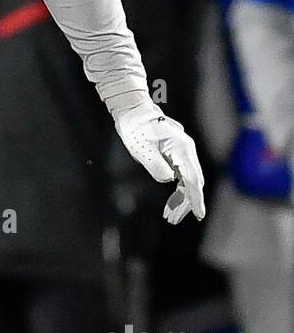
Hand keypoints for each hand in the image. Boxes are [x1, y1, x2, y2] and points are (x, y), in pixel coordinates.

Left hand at [114, 100, 205, 224]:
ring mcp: (182, 154)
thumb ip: (157, 165)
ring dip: (180, 201)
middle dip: (185, 203)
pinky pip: (181, 179)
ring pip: (188, 183)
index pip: (192, 177)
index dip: (195, 198)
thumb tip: (170, 178)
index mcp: (182, 147)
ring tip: (169, 217)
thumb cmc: (137, 127)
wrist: (133, 113)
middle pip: (192, 182)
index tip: (198, 214)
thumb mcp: (143, 148)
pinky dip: (177, 193)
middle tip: (172, 220)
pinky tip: (170, 206)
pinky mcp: (176, 158)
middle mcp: (186, 151)